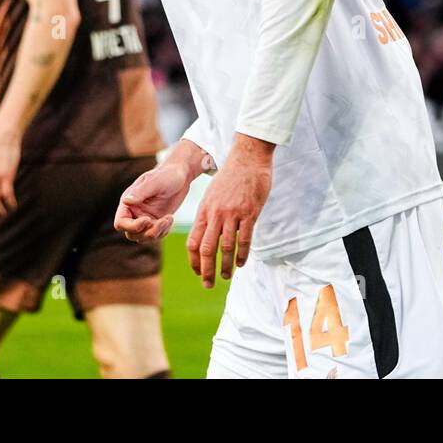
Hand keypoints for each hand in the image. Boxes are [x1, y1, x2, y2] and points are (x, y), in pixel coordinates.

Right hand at [114, 161, 195, 243]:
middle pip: (131, 234)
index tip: (148, 219)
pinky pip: (155, 235)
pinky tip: (170, 219)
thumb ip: (140, 192)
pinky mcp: (156, 221)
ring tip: (169, 219)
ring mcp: (145, 218)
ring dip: (156, 233)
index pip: (120, 223)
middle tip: (162, 222)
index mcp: (128, 202)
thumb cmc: (166, 175)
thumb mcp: (154, 182)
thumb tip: (125, 201)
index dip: (132, 226)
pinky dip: (163, 232)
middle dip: (147, 232)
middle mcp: (134, 212)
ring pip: (143, 237)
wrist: (180, 175)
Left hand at [188, 135, 272, 287]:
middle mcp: (215, 214)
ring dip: (225, 266)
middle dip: (206, 270)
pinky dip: (242, 254)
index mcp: (204, 210)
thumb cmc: (230, 177)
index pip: (193, 241)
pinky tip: (241, 264)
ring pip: (226, 247)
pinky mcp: (249, 212)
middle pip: (207, 249)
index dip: (193, 260)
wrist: (247, 158)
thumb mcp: (212, 195)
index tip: (197, 272)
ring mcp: (232, 213)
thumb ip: (208, 214)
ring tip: (226, 277)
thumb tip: (205, 234)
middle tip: (208, 284)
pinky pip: (245, 239)